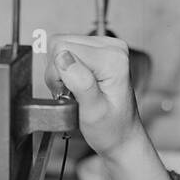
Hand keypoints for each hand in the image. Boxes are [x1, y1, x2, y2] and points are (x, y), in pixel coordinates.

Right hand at [44, 35, 146, 157]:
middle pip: (61, 43)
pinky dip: (65, 69)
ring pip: (61, 46)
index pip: (63, 48)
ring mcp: (106, 46)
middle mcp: (112, 47)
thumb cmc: (111, 128)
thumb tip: (63, 58)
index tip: (67, 94)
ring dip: (60, 71)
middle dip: (58, 72)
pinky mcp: (99, 50)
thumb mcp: (93, 112)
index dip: (57, 74)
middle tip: (70, 93)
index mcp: (112, 59)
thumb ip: (80, 84)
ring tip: (74, 91)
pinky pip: (67, 50)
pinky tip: (76, 84)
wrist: (121, 135)